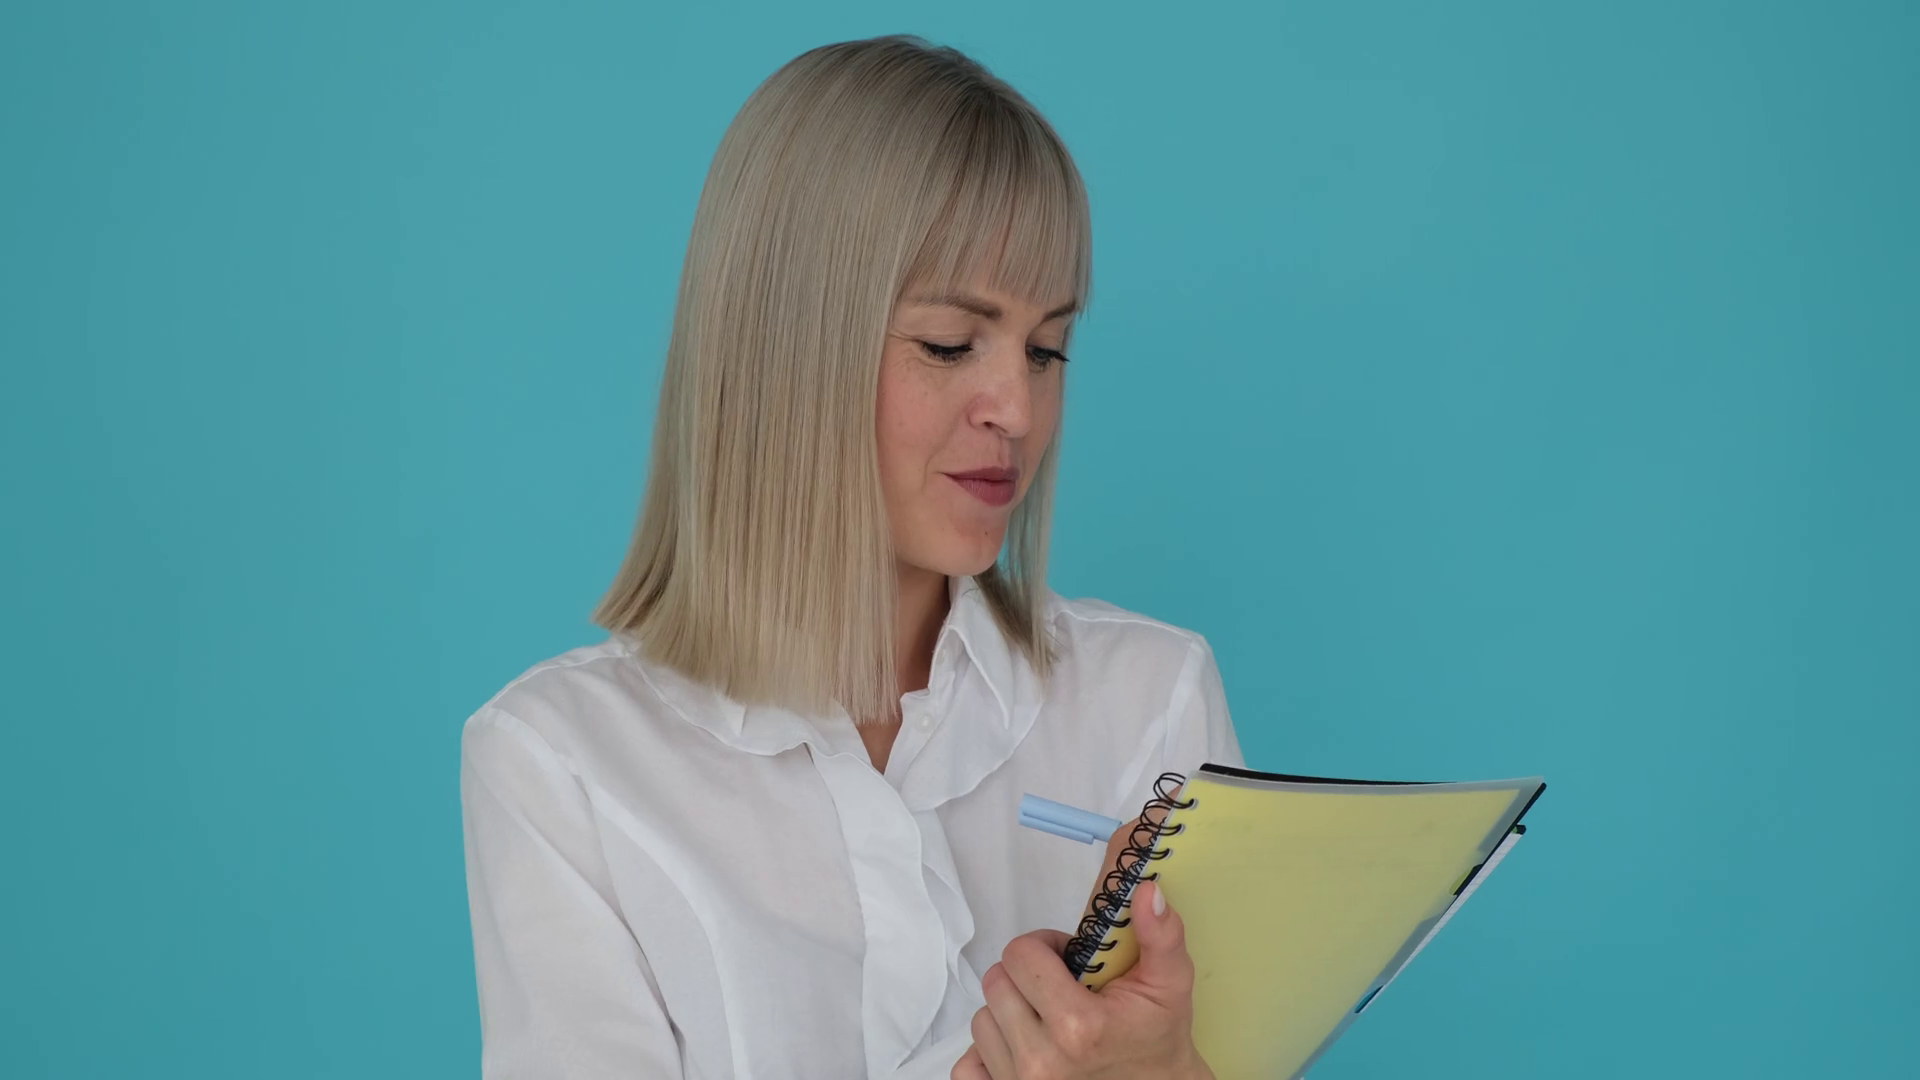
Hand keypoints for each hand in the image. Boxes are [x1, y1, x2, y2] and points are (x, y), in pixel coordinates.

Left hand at [951, 880, 1212, 1079]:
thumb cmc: (1156, 1036)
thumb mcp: (1170, 983)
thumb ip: (1160, 934)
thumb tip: (1146, 890)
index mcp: (1077, 1025)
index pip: (1020, 955)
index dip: (1044, 948)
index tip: (1068, 962)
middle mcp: (1041, 1060)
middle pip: (996, 983)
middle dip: (1025, 977)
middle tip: (1059, 988)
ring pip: (981, 1019)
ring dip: (1010, 1012)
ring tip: (1047, 1020)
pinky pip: (967, 1065)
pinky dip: (989, 1053)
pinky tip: (1023, 1046)